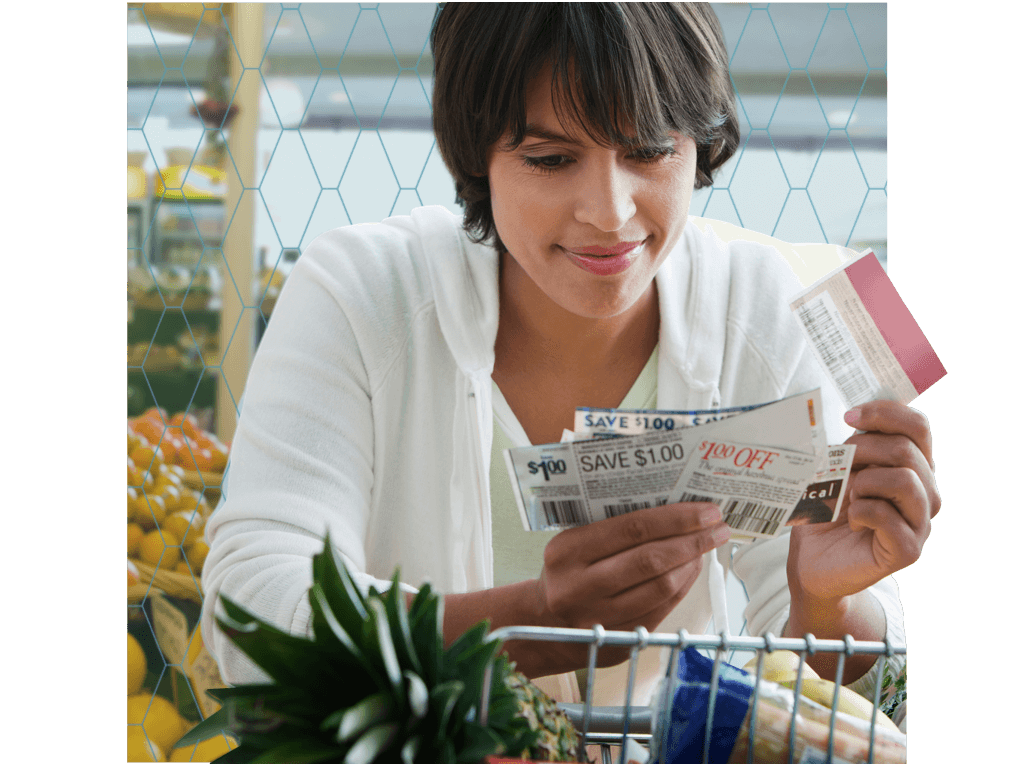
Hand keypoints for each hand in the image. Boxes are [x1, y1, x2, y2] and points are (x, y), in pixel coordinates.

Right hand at [531, 502, 730, 671]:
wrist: (542, 625)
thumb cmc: (567, 573)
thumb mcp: (572, 544)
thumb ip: (611, 528)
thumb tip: (672, 508)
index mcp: (566, 551)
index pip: (632, 528)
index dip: (675, 519)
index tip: (705, 510)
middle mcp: (579, 586)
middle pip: (651, 559)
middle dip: (692, 541)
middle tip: (718, 527)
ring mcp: (598, 618)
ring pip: (661, 587)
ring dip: (691, 564)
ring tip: (706, 547)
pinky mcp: (617, 640)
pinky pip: (661, 609)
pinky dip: (682, 587)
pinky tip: (690, 571)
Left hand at [787, 399, 940, 602]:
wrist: (812, 558)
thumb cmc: (827, 511)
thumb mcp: (838, 469)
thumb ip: (854, 446)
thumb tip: (855, 416)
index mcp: (912, 467)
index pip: (918, 426)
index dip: (885, 413)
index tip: (848, 417)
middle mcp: (925, 493)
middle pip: (906, 450)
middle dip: (862, 450)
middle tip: (838, 467)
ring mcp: (920, 523)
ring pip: (905, 481)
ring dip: (864, 483)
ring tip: (849, 497)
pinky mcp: (907, 550)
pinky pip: (888, 516)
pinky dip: (860, 512)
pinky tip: (852, 520)